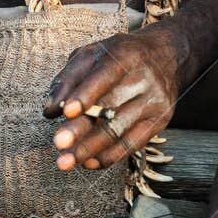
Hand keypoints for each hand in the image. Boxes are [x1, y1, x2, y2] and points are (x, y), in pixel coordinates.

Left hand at [45, 26, 183, 170]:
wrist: (167, 57)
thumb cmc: (120, 56)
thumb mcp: (92, 54)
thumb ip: (68, 78)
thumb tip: (50, 110)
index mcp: (125, 55)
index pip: (105, 75)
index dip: (86, 94)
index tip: (66, 112)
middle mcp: (144, 78)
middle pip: (110, 108)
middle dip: (82, 129)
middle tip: (59, 143)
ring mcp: (154, 102)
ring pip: (119, 130)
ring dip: (90, 149)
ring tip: (66, 161)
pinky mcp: (160, 121)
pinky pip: (132, 144)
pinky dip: (109, 156)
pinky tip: (89, 162)